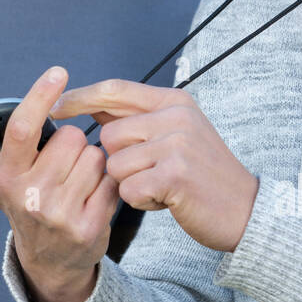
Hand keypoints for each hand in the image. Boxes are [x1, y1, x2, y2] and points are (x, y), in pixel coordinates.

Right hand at [0, 66, 117, 301]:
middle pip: (71, 137)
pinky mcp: (89, 227)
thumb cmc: (22, 203)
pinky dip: (106, 182)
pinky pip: (110, 180)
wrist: (50, 259)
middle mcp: (31, 196)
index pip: (21, 128)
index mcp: (6, 177)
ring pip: (94, 156)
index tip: (57, 73)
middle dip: (72, 142)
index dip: (40, 96)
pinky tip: (91, 196)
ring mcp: (60, 214)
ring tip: (76, 180)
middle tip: (62, 162)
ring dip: (91, 162)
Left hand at [53, 79, 257, 252]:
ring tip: (162, 187)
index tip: (56, 107)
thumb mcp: (176, 134)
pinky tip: (167, 200)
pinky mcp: (174, 175)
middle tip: (153, 174)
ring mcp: (176, 144)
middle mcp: (175, 116)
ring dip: (132, 184)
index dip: (80, 97)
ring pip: (115, 165)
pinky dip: (141, 201)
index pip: (114, 89)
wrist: (246, 211)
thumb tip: (91, 105)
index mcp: (173, 101)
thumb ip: (136, 119)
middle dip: (120, 161)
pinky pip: (127, 189)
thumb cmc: (203, 176)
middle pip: (108, 135)